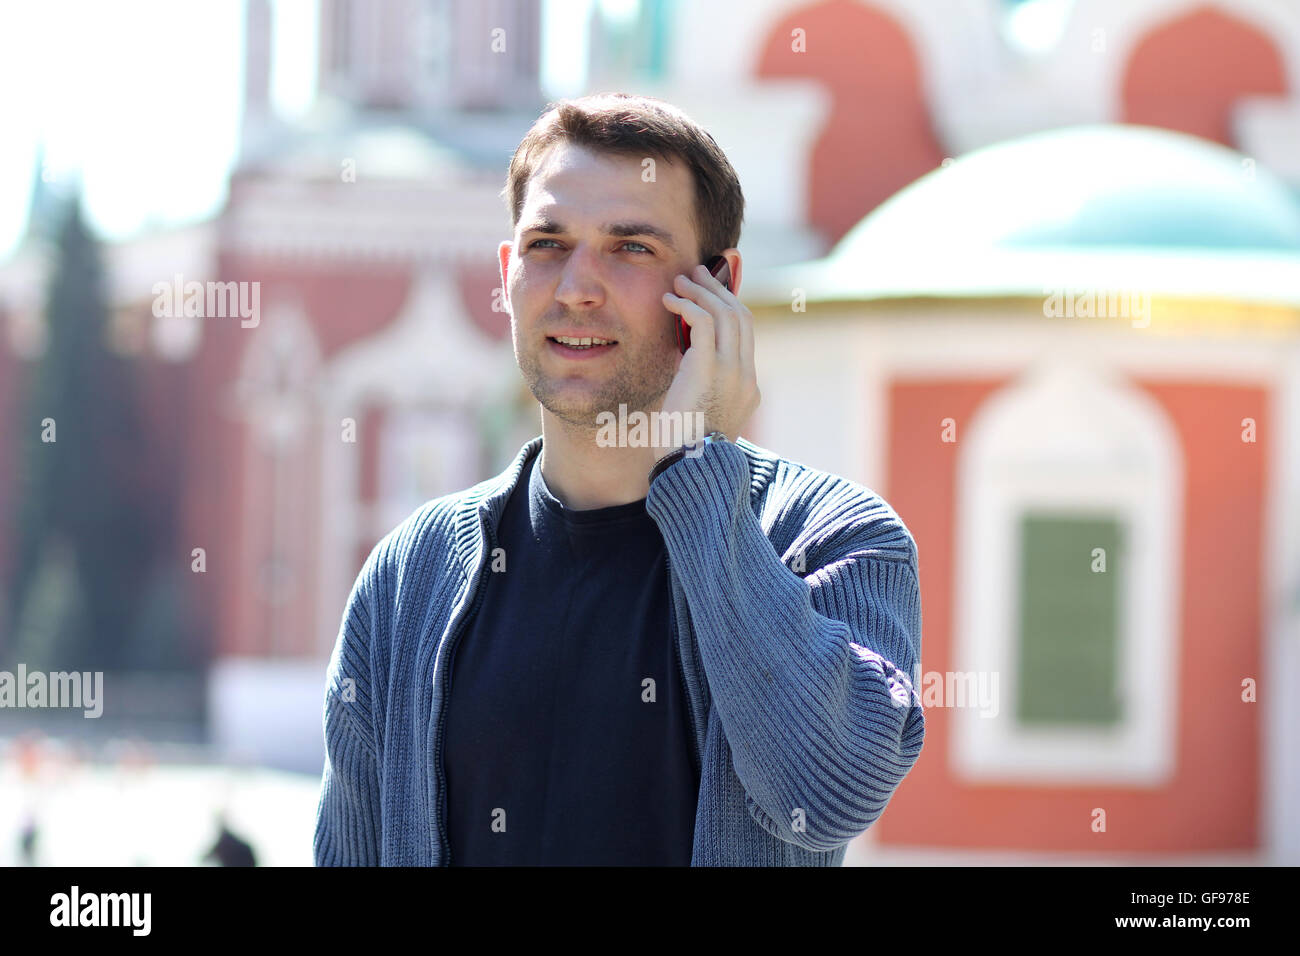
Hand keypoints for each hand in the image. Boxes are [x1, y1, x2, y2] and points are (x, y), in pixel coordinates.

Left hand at [659, 261, 760, 443]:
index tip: (710, 295)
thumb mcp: (700, 418)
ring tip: (680, 281)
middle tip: (698, 274)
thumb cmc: (685, 451)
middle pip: (741, 317)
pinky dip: (687, 305)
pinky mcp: (710, 367)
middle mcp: (746, 376)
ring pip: (726, 313)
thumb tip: (682, 373)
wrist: (690, 468)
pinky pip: (703, 321)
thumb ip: (699, 392)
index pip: (746, 336)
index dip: (729, 309)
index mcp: (747, 389)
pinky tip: (669, 300)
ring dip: (702, 292)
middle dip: (720, 290)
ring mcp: (733, 371)